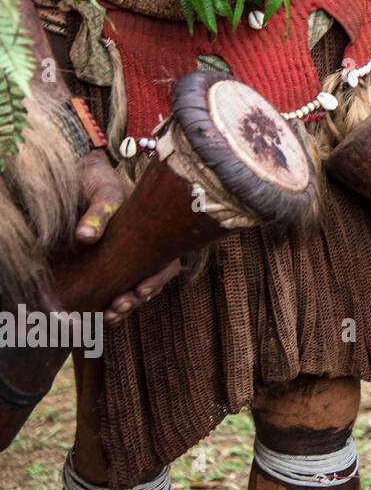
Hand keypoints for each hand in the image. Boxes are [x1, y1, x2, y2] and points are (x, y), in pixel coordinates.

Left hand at [75, 151, 180, 323]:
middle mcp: (147, 247)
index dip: (157, 279)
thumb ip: (97, 213)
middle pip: (152, 279)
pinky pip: (118, 285)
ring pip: (137, 286)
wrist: (84, 173)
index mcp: (156, 231)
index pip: (167, 261)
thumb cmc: (100, 179)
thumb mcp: (102, 191)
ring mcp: (130, 255)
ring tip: (110, 315)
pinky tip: (100, 312)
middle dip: (137, 298)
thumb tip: (85, 237)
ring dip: (126, 304)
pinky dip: (111, 300)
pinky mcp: (111, 261)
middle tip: (118, 307)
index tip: (140, 290)